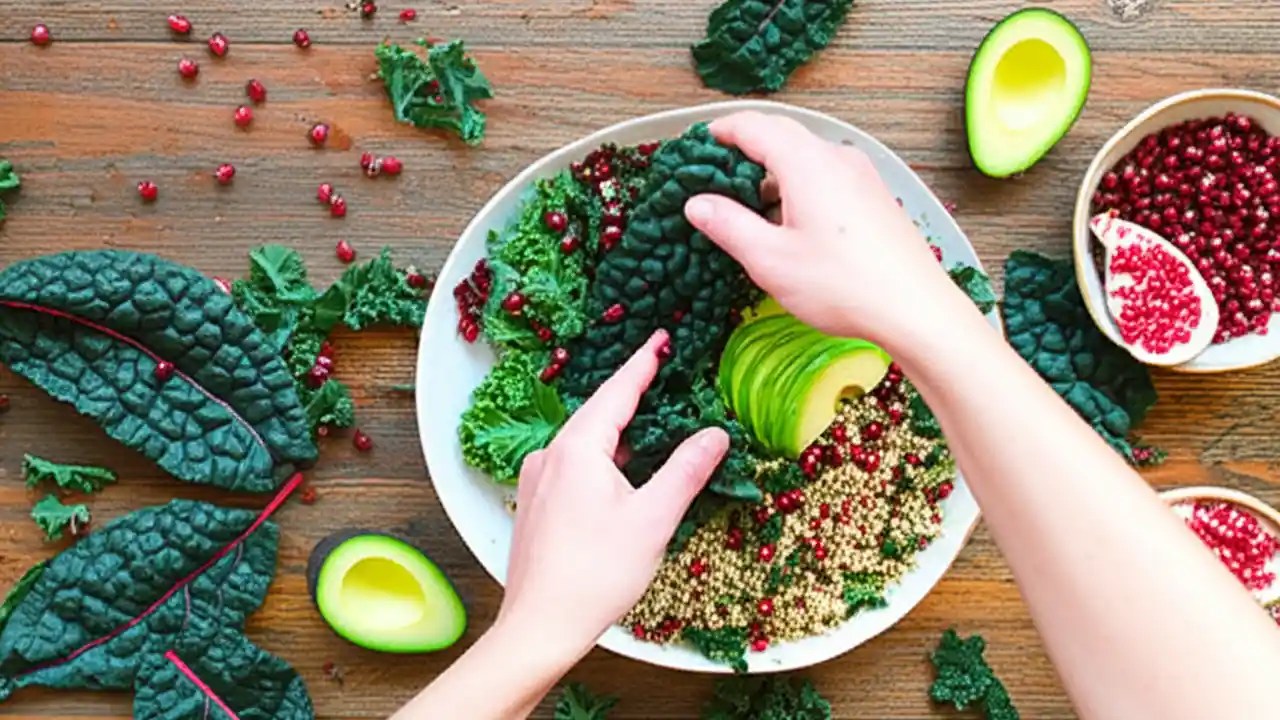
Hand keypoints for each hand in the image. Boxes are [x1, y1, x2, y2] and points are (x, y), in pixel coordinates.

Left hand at [497, 330, 729, 661]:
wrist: (539, 626)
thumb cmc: (595, 575)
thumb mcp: (653, 519)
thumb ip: (685, 470)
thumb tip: (715, 434)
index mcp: (577, 449)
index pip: (617, 391)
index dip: (643, 363)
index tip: (662, 337)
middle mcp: (550, 455)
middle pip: (598, 412)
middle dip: (631, 392)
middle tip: (662, 370)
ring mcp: (537, 480)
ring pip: (585, 441)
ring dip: (618, 429)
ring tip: (651, 421)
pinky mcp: (535, 504)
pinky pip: (573, 464)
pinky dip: (602, 456)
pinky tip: (622, 472)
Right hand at [684, 111, 972, 349]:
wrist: (915, 309)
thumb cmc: (844, 285)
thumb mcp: (770, 259)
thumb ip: (728, 225)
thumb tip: (697, 203)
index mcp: (807, 162)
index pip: (754, 126)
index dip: (720, 131)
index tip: (697, 144)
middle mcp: (837, 158)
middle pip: (781, 136)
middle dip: (744, 150)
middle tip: (714, 175)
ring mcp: (860, 176)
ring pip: (804, 158)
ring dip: (771, 174)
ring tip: (746, 207)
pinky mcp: (873, 197)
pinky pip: (826, 176)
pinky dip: (797, 187)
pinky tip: (787, 223)